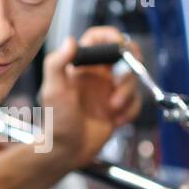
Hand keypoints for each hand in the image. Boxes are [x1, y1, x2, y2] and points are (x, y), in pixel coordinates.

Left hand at [39, 26, 142, 171]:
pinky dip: (130, 111)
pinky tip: (116, 121)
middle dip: (131, 63)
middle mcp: (97, 75)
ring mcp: (109, 91)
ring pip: (133, 79)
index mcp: (81, 66)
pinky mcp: (118, 108)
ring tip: (113, 108)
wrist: (66, 152)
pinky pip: (136, 102)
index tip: (119, 44)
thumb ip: (57, 64)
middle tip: (129, 72)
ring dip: (128, 93)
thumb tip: (70, 41)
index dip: (111, 36)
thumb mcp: (52, 91)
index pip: (98, 39)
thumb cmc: (55, 123)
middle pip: (124, 55)